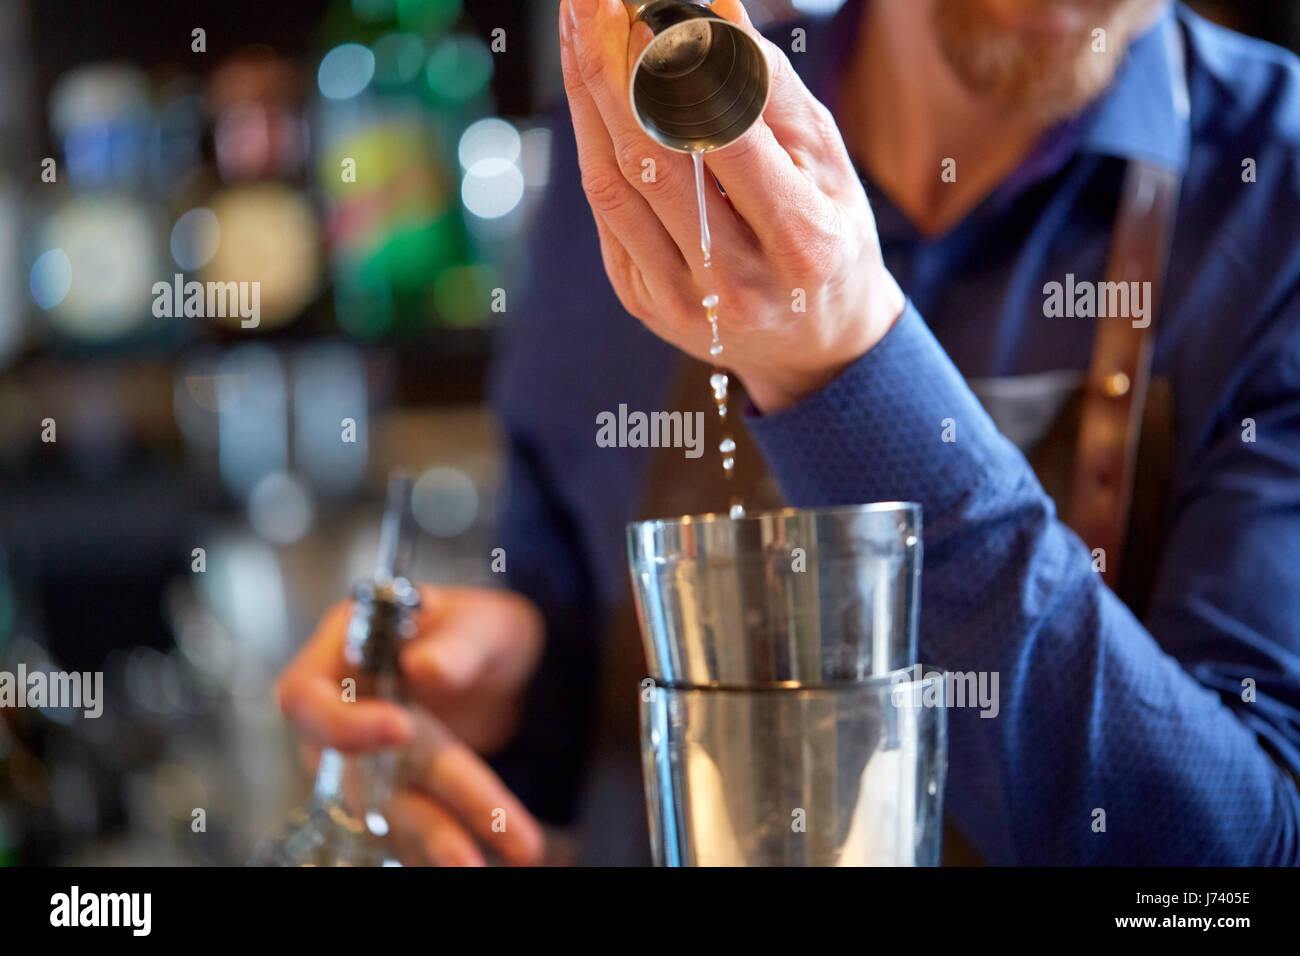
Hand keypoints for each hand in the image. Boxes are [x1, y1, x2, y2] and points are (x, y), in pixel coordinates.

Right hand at [275, 586, 546, 865]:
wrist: (498, 664)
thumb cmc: (477, 629)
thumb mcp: (482, 623)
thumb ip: (458, 642)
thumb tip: (425, 666)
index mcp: (341, 650)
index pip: (305, 695)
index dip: (342, 723)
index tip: (402, 729)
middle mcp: (340, 712)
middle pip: (353, 773)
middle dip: (416, 815)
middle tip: (464, 855)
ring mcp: (365, 760)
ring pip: (393, 810)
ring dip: (437, 842)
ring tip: (478, 867)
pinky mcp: (396, 794)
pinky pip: (414, 828)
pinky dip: (444, 846)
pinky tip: (486, 859)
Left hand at [558, 0, 905, 412]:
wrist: (812, 347)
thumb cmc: (829, 237)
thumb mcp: (829, 165)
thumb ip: (771, 91)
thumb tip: (714, 12)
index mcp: (799, 243)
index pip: (727, 140)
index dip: (679, 66)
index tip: (648, 3)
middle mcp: (735, 279)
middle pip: (652, 159)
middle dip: (610, 65)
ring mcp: (679, 298)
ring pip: (613, 182)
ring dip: (585, 93)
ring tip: (576, 21)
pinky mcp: (641, 299)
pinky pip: (606, 207)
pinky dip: (591, 138)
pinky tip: (588, 83)